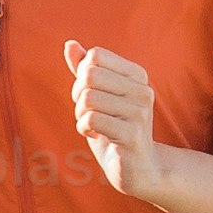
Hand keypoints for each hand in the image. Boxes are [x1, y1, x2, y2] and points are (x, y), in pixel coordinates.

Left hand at [61, 41, 160, 192]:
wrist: (139, 168)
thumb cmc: (115, 129)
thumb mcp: (100, 97)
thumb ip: (86, 71)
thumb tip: (70, 44)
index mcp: (137, 75)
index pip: (95, 56)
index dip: (82, 74)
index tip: (89, 93)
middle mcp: (142, 90)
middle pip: (89, 75)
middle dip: (78, 94)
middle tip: (85, 111)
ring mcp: (139, 113)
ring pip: (88, 98)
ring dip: (80, 114)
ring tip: (90, 125)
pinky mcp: (131, 134)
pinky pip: (91, 119)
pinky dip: (83, 128)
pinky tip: (93, 135)